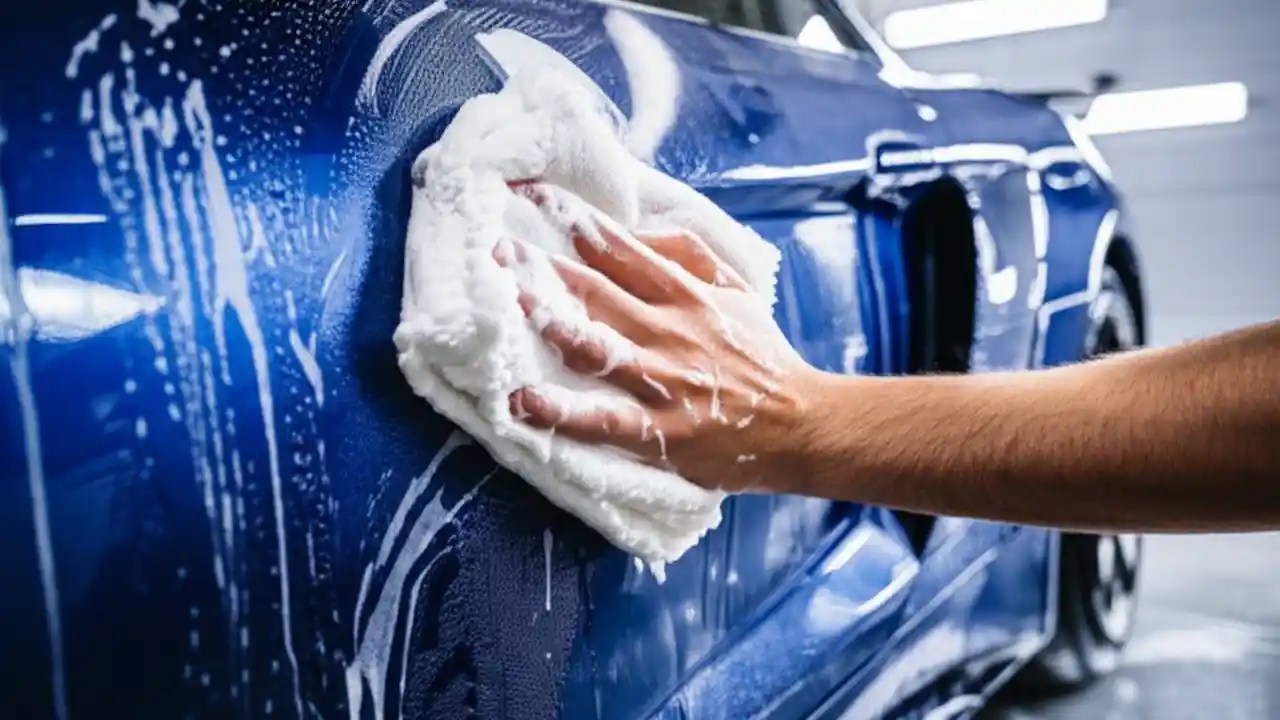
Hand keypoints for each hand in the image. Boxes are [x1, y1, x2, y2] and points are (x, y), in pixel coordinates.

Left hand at [496, 183, 818, 492]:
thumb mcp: (736, 289)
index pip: (620, 248)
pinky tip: (523, 401)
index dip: (574, 221)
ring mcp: (664, 382)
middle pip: (597, 291)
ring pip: (596, 346)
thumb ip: (688, 254)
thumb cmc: (760, 355)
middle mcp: (670, 331)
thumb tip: (637, 230)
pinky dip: (561, 412)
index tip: (531, 197)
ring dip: (548, 323)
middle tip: (493, 246)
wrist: (800, 424)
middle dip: (542, 266)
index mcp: (685, 294)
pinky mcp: (660, 432)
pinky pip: (603, 420)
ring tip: (504, 304)